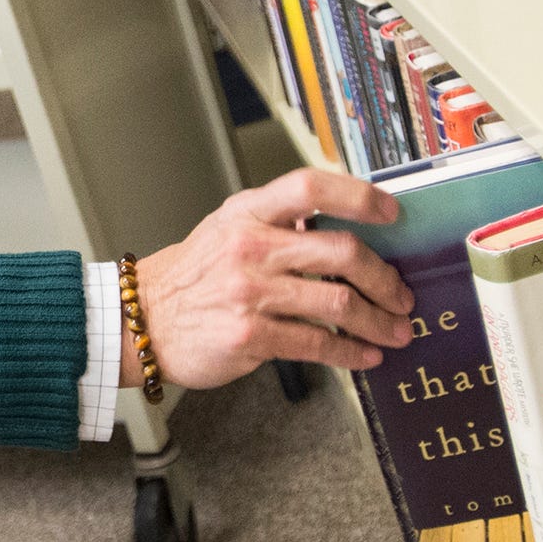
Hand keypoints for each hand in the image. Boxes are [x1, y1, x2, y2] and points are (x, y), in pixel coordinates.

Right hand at [126, 168, 414, 391]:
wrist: (142, 321)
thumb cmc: (193, 277)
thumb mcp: (228, 229)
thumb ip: (280, 224)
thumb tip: (345, 235)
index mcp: (248, 212)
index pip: (310, 187)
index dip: (358, 196)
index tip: (391, 213)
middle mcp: (250, 246)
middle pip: (341, 251)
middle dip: (383, 278)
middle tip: (400, 294)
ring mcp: (250, 293)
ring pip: (337, 304)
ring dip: (377, 321)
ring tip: (395, 330)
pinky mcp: (250, 335)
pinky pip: (316, 344)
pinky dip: (350, 352)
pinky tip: (365, 354)